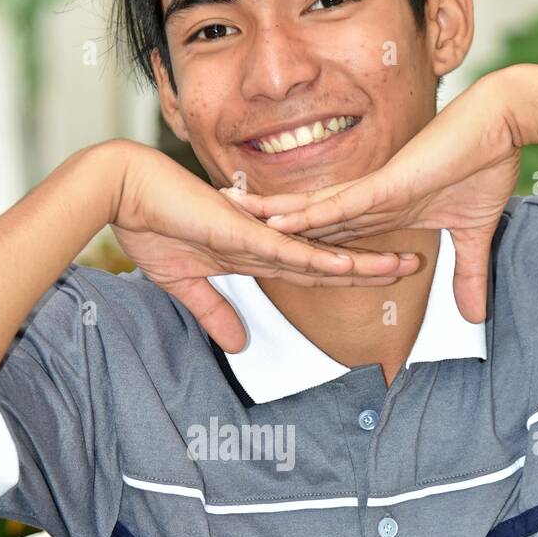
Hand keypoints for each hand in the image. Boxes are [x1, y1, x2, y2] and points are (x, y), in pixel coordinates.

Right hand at [108, 141, 420, 350]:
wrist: (122, 190)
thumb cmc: (148, 225)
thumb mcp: (184, 284)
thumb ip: (214, 313)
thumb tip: (238, 347)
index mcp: (255, 249)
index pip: (312, 264)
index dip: (346, 271)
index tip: (380, 276)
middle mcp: (266, 238)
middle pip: (330, 255)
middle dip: (373, 263)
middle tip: (416, 265)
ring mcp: (258, 231)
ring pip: (322, 251)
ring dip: (363, 262)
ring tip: (405, 265)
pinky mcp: (244, 229)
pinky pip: (291, 249)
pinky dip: (321, 259)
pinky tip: (352, 268)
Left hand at [223, 73, 522, 322]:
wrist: (507, 123)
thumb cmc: (489, 163)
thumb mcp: (474, 234)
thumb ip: (468, 274)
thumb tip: (475, 315)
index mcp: (383, 208)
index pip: (332, 233)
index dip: (298, 242)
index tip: (264, 250)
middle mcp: (368, 200)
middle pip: (307, 220)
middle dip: (264, 227)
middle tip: (220, 228)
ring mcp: (373, 192)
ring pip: (310, 211)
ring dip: (270, 218)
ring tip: (227, 220)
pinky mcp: (385, 185)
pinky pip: (337, 206)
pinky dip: (308, 217)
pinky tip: (275, 225)